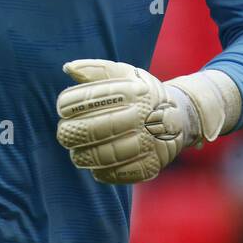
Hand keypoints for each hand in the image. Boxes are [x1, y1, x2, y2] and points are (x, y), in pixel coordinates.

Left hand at [55, 58, 202, 183]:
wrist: (180, 118)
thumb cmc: (142, 94)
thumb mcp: (126, 74)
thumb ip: (96, 70)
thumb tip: (68, 68)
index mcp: (134, 91)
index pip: (94, 98)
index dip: (71, 104)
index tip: (62, 109)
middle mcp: (143, 116)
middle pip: (96, 129)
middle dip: (72, 133)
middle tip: (64, 133)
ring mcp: (149, 143)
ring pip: (105, 155)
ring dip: (84, 155)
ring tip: (77, 152)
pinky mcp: (151, 165)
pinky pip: (119, 174)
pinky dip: (102, 172)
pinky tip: (95, 166)